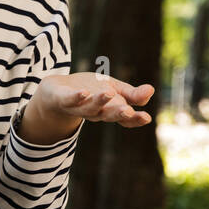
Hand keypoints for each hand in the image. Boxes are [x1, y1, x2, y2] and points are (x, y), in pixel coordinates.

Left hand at [32, 73, 154, 128]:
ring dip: (99, 102)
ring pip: (89, 109)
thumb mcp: (114, 89)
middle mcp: (95, 113)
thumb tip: (151, 90)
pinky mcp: (62, 99)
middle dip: (117, 113)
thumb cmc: (89, 90)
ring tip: (108, 93)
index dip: (135, 119)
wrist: (56, 90)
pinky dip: (76, 97)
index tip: (146, 117)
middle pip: (108, 115)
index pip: (125, 118)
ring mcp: (78, 107)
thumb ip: (132, 94)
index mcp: (110, 111)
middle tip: (128, 110)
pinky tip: (84, 93)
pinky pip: (70, 100)